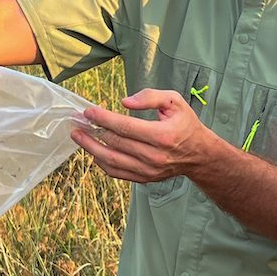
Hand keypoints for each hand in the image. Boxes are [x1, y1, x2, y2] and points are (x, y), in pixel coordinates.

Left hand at [73, 89, 225, 183]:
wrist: (198, 154)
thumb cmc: (185, 124)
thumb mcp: (175, 102)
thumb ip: (151, 97)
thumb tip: (125, 102)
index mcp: (163, 136)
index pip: (126, 127)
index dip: (103, 119)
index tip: (88, 112)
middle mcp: (154, 156)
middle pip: (115, 143)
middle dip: (92, 131)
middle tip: (78, 121)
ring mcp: (148, 170)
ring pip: (111, 161)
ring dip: (91, 148)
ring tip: (78, 136)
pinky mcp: (144, 178)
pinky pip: (116, 172)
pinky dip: (101, 162)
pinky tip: (93, 151)